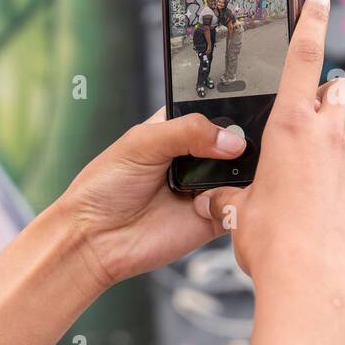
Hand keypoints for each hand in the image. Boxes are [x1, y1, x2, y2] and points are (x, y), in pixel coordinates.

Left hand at [57, 110, 248, 288]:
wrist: (96, 240)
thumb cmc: (105, 188)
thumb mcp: (142, 143)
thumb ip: (187, 131)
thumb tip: (231, 139)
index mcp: (179, 130)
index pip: (217, 109)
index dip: (233, 106)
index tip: (249, 104)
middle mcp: (198, 157)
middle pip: (237, 140)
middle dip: (244, 140)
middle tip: (240, 144)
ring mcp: (208, 187)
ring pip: (246, 172)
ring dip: (246, 171)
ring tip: (229, 172)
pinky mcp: (215, 216)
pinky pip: (242, 206)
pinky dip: (243, 201)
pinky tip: (223, 197)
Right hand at [193, 0, 344, 297]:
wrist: (313, 284)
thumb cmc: (271, 243)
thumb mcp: (235, 212)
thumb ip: (229, 195)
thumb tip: (217, 201)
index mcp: (291, 128)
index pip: (305, 58)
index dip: (310, 21)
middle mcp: (328, 137)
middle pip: (340, 89)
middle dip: (329, 89)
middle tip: (308, 104)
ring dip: (333, 134)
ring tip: (304, 161)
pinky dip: (335, 173)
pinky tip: (313, 200)